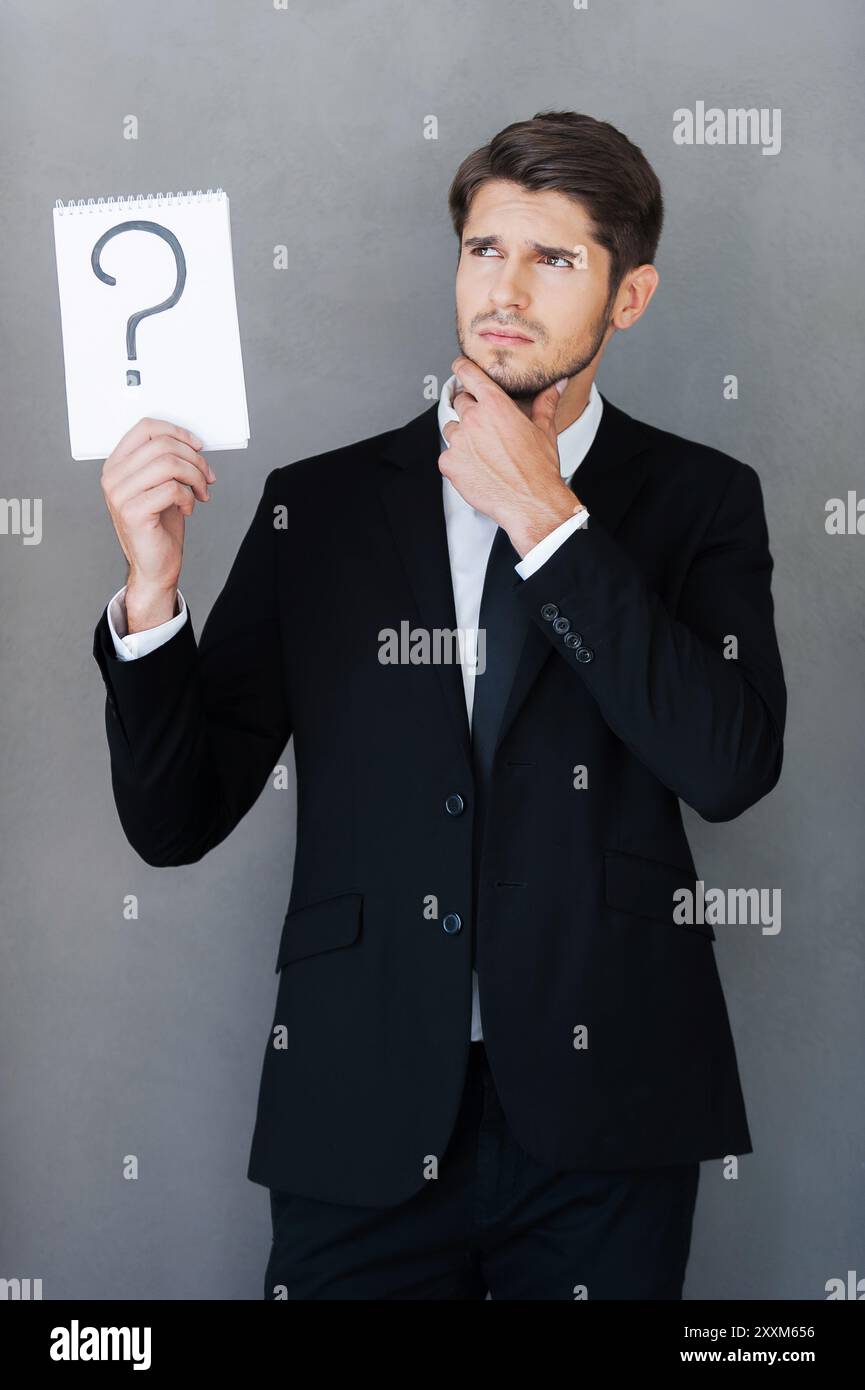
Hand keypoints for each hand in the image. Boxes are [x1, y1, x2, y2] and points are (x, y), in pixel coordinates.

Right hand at [100, 417, 212, 628]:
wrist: (154, 565)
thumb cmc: (159, 526)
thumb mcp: (161, 485)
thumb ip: (166, 460)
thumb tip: (192, 442)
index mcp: (116, 465)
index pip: (145, 428)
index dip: (177, 432)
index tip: (198, 446)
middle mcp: (112, 477)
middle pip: (162, 445)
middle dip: (194, 459)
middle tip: (207, 477)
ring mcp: (119, 495)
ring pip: (169, 464)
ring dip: (195, 477)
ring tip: (200, 493)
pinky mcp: (132, 512)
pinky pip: (172, 489)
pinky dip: (188, 497)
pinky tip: (188, 509)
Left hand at [439, 357, 581, 556]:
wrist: (530, 503)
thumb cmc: (539, 469)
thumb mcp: (544, 430)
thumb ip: (545, 403)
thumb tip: (556, 386)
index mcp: (495, 405)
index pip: (468, 374)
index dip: (461, 367)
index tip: (459, 366)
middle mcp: (473, 419)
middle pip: (460, 402)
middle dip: (470, 411)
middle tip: (486, 429)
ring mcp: (458, 442)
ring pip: (452, 429)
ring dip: (463, 437)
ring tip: (484, 453)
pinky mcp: (449, 463)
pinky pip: (447, 455)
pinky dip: (457, 461)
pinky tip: (477, 469)